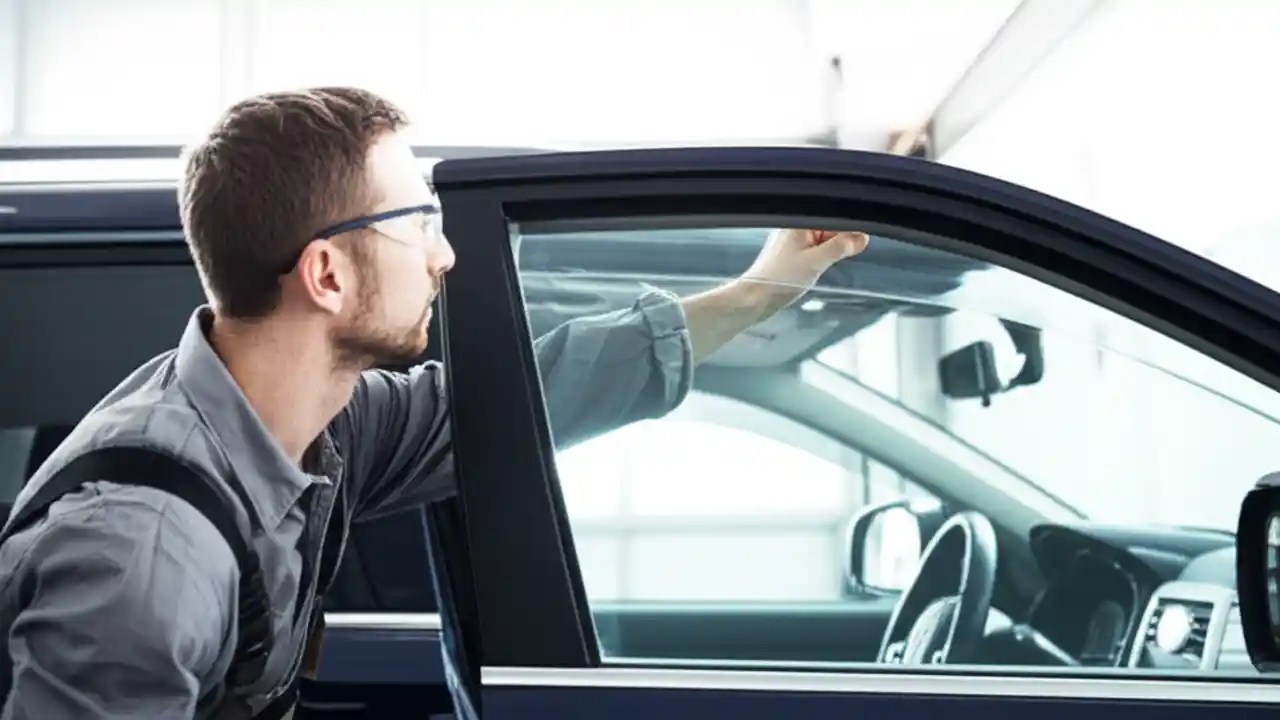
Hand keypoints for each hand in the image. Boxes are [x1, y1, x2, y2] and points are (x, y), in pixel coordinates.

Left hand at [742, 228, 869, 297]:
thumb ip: (841, 247)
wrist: (756, 297)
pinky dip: (818, 260)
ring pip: (823, 241)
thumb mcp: (817, 261)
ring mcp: (792, 238)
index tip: (857, 243)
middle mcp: (795, 226)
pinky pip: (813, 250)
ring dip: (827, 254)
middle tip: (828, 260)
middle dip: (837, 244)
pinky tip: (810, 270)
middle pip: (830, 227)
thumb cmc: (778, 278)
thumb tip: (861, 238)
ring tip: (813, 267)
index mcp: (800, 221)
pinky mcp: (791, 251)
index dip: (849, 230)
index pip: (834, 216)